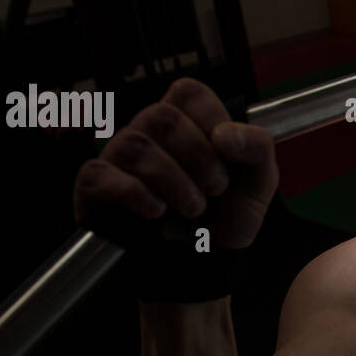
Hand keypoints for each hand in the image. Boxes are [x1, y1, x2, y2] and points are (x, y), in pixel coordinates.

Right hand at [73, 78, 278, 249]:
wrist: (205, 263)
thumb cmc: (226, 215)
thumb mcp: (259, 181)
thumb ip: (258, 147)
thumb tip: (225, 134)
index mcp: (185, 120)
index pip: (188, 92)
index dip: (212, 121)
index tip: (228, 157)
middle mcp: (147, 131)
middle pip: (161, 117)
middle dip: (198, 158)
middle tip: (215, 190)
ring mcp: (118, 156)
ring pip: (135, 146)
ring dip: (173, 182)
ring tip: (192, 210)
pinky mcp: (96, 186)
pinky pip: (102, 175)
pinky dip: (136, 195)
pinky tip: (156, 212)